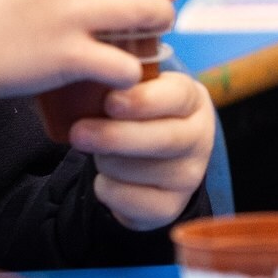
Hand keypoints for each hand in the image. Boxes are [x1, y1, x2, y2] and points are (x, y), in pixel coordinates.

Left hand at [72, 68, 218, 231]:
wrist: (153, 163)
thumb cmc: (138, 116)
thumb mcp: (138, 91)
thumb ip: (122, 80)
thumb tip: (91, 69)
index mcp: (192, 101)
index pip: (177, 97)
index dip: (144, 100)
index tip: (111, 101)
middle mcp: (200, 139)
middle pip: (163, 140)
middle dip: (115, 137)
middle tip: (78, 133)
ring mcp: (189, 177)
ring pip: (137, 171)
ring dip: (105, 161)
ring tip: (100, 151)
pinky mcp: (171, 208)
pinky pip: (127, 200)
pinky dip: (106, 188)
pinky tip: (109, 177)